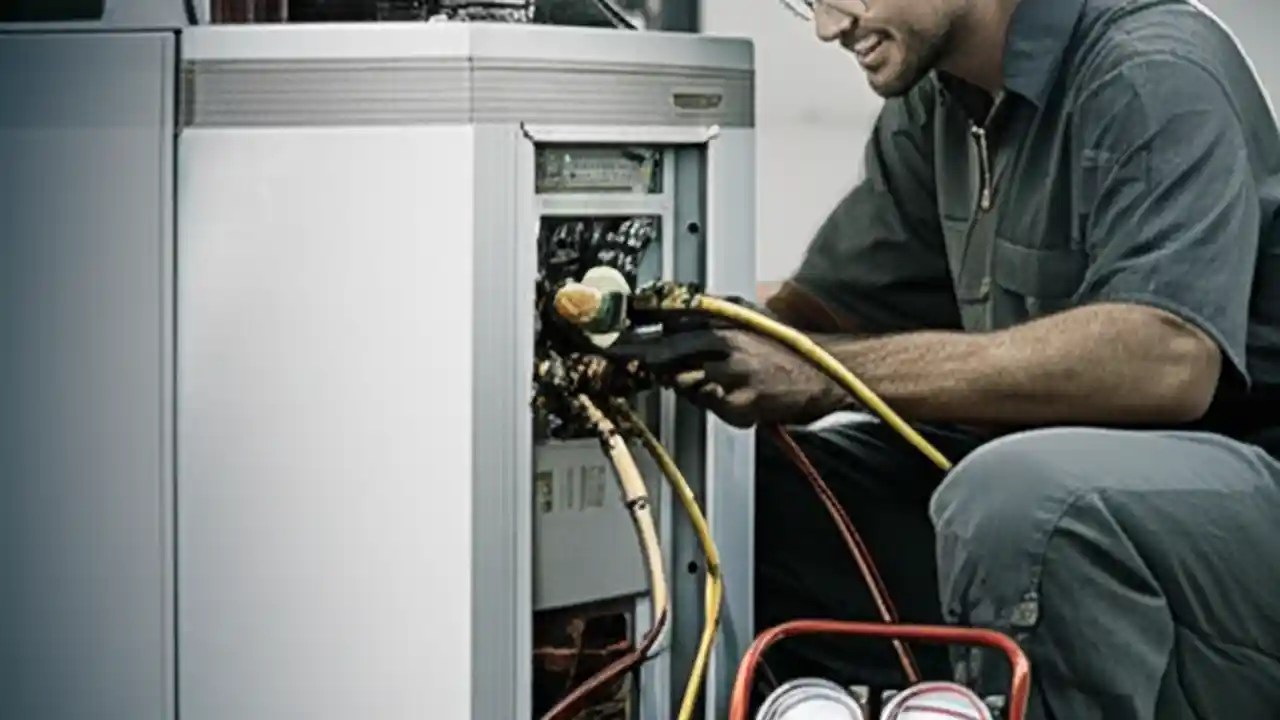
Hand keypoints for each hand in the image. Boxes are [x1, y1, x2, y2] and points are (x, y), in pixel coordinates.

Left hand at [606, 328, 847, 428]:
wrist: (823, 371)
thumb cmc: (784, 344)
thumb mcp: (746, 315)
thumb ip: (708, 313)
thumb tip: (665, 313)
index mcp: (724, 316)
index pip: (667, 315)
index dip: (634, 324)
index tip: (607, 331)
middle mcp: (724, 339)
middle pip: (663, 350)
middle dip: (633, 356)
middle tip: (610, 358)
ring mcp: (731, 372)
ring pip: (684, 382)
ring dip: (687, 384)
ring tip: (720, 379)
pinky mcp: (739, 402)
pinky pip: (709, 405)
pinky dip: (716, 403)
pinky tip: (738, 395)